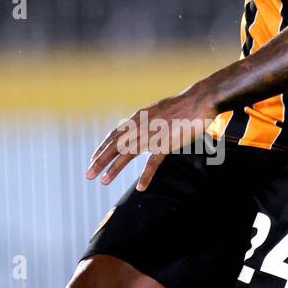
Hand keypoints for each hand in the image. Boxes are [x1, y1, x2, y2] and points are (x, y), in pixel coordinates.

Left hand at [85, 86, 218, 190]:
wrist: (199, 100)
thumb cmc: (182, 106)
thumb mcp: (158, 110)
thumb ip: (147, 120)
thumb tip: (139, 126)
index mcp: (138, 118)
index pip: (114, 135)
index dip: (102, 148)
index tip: (93, 160)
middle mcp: (141, 126)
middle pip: (115, 146)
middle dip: (100, 161)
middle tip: (88, 174)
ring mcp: (152, 135)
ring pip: (127, 154)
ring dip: (113, 169)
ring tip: (103, 181)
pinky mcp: (167, 143)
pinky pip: (154, 162)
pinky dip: (146, 175)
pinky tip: (140, 187)